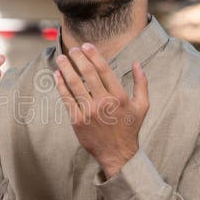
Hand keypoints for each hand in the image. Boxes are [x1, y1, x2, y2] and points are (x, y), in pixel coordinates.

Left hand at [53, 43, 148, 178]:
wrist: (117, 153)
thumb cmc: (129, 128)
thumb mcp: (142, 106)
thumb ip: (141, 83)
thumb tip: (137, 63)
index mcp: (119, 97)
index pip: (104, 70)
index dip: (94, 55)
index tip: (86, 45)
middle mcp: (103, 103)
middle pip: (88, 74)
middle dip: (78, 58)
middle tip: (72, 49)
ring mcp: (89, 112)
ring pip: (75, 84)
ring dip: (66, 68)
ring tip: (61, 58)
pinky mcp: (77, 120)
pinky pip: (67, 99)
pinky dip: (60, 85)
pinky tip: (57, 75)